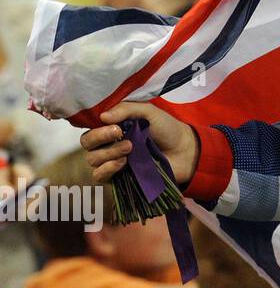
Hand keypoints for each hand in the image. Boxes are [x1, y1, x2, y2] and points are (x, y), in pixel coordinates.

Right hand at [81, 102, 197, 186]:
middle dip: (100, 138)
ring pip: (93, 159)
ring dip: (108, 153)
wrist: (184, 151)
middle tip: (120, 134)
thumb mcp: (149, 112)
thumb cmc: (167, 129)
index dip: (97, 128)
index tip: (116, 126)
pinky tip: (123, 163)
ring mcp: (112, 161)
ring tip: (130, 148)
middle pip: (87, 143)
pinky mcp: (118, 177)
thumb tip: (102, 116)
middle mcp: (108, 144)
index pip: (91, 128)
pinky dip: (107, 169)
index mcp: (113, 127)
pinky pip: (99, 176)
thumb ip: (127, 109)